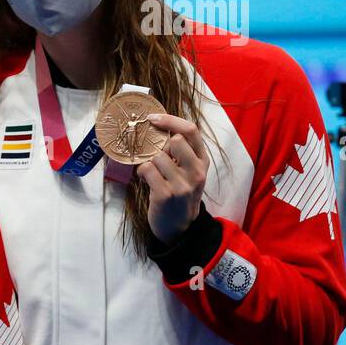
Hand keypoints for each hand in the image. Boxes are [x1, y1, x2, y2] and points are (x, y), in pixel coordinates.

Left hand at [137, 113, 210, 244]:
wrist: (180, 227)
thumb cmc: (180, 192)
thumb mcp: (189, 171)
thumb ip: (182, 152)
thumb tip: (158, 126)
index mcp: (203, 162)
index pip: (191, 130)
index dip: (170, 120)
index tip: (153, 118)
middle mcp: (196, 172)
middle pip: (174, 141)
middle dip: (160, 147)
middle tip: (157, 158)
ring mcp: (182, 184)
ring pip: (157, 157)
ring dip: (149, 162)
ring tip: (153, 174)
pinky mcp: (165, 194)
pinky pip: (147, 170)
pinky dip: (142, 172)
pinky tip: (147, 180)